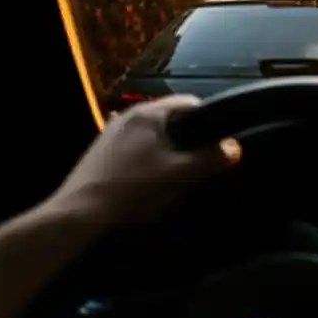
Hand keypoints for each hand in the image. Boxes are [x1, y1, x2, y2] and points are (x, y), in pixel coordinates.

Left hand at [46, 95, 239, 224]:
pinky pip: (135, 147)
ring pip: (152, 134)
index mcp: (149, 113)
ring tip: (176, 175)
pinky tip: (148, 180)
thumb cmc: (133, 189)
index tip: (220, 144)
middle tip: (201, 163)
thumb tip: (235, 147)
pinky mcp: (100, 151)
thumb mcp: (180, 175)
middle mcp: (128, 115)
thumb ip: (211, 159)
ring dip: (167, 149)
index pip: (190, 104)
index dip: (210, 122)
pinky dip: (147, 158)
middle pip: (171, 119)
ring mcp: (111, 132)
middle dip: (188, 138)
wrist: (81, 213)